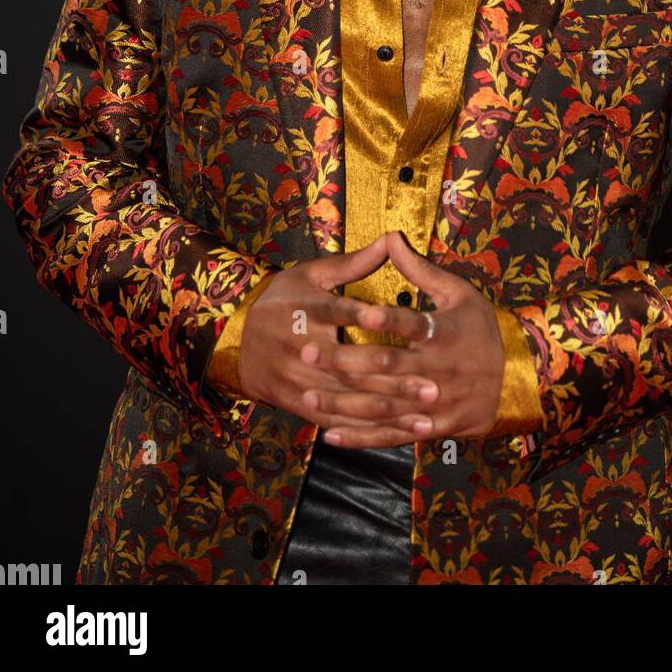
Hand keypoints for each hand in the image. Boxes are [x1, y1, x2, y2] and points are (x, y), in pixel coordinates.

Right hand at [237, 234, 440, 438]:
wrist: (237, 342)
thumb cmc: (282, 300)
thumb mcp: (310, 275)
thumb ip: (352, 263)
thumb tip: (391, 239)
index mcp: (304, 309)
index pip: (337, 313)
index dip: (362, 318)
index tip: (394, 324)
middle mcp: (300, 348)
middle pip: (349, 365)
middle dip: (393, 378)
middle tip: (434, 385)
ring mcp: (299, 381)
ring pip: (347, 399)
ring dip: (389, 410)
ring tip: (427, 415)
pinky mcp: (299, 405)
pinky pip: (336, 420)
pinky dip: (367, 430)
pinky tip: (398, 433)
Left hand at [305, 230, 505, 447]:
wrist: (514, 381)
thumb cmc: (481, 330)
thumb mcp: (460, 294)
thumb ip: (421, 271)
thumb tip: (391, 238)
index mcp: (442, 333)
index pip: (411, 323)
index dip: (386, 319)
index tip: (358, 313)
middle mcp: (435, 369)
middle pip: (387, 366)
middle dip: (345, 362)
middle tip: (307, 354)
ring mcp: (432, 403)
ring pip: (383, 405)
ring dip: (344, 404)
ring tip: (307, 397)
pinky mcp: (429, 428)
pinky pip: (392, 435)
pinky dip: (361, 438)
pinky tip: (332, 435)